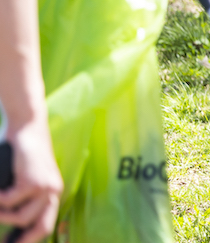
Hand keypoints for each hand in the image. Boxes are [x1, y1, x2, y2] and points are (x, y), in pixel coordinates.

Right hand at [0, 119, 62, 242]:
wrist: (27, 128)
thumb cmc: (19, 156)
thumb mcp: (22, 180)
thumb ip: (21, 199)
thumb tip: (8, 218)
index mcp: (52, 194)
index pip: (46, 226)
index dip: (30, 240)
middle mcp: (54, 192)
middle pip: (41, 229)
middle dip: (22, 240)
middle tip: (3, 242)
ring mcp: (46, 187)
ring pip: (21, 218)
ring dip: (2, 216)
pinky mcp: (34, 181)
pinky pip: (10, 201)